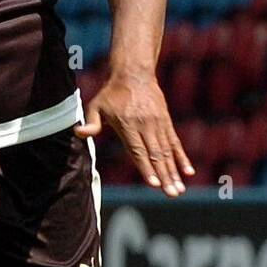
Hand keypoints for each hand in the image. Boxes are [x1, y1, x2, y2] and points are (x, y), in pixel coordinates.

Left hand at [74, 72, 193, 196]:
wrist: (134, 72)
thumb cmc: (111, 93)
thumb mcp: (96, 105)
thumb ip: (91, 123)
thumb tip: (78, 133)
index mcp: (128, 125)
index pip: (138, 151)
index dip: (146, 168)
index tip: (153, 184)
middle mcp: (146, 126)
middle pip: (156, 155)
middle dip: (164, 176)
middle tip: (172, 194)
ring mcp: (158, 124)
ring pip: (167, 152)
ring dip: (174, 172)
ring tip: (179, 190)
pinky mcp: (166, 122)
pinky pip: (175, 142)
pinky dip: (182, 158)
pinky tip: (188, 172)